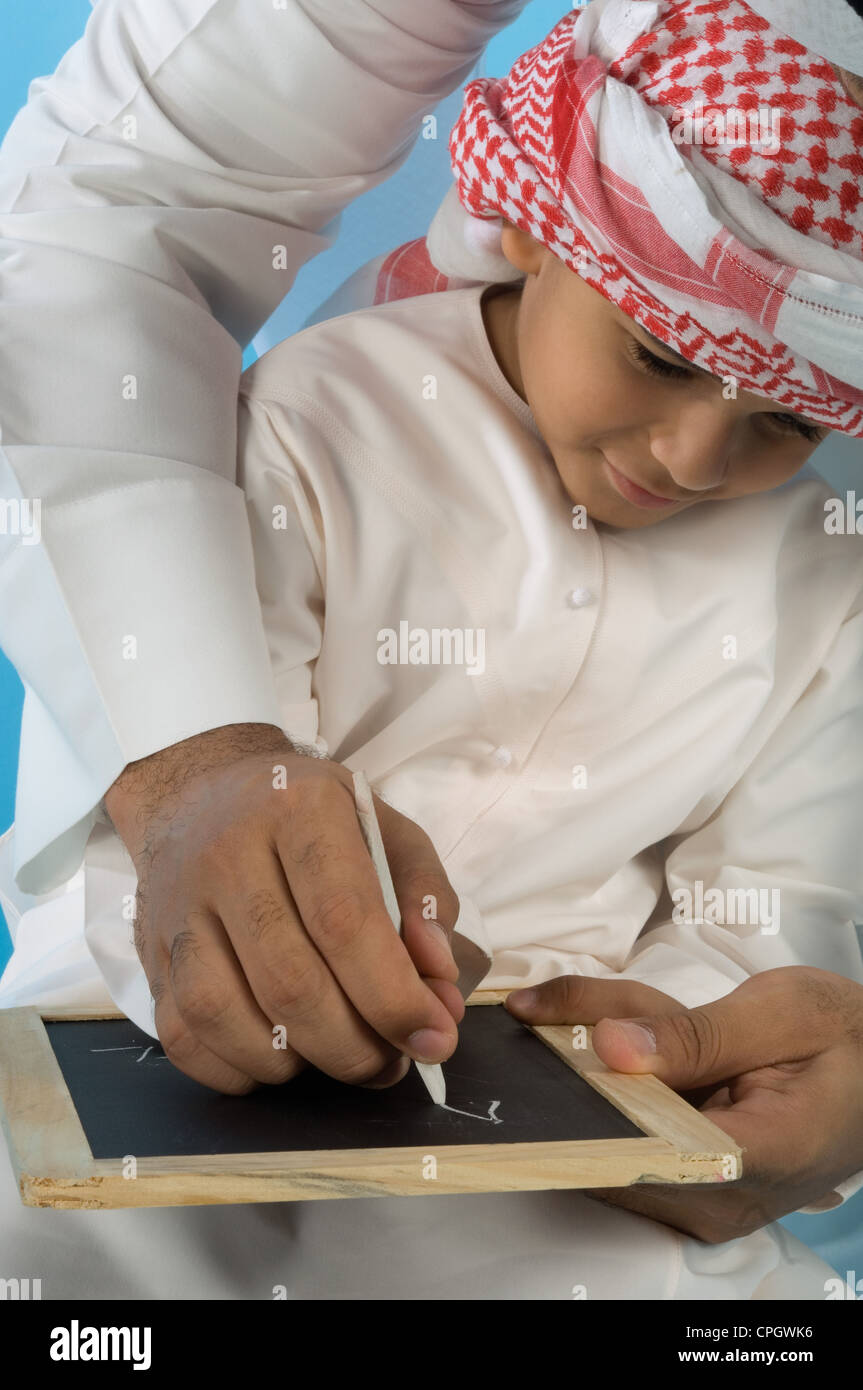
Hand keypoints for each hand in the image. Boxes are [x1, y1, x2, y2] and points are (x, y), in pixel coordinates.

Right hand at [105, 723, 463, 1093]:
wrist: (202, 792)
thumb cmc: (309, 819)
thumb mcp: (384, 828)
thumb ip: (426, 900)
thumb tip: (439, 984)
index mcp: (299, 810)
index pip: (345, 920)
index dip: (394, 996)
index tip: (434, 1036)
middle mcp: (227, 854)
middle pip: (290, 981)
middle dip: (355, 1046)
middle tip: (392, 1061)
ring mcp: (178, 907)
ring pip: (225, 1015)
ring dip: (296, 1065)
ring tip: (339, 1055)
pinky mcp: (149, 953)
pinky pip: (182, 1036)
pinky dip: (237, 1068)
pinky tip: (281, 1057)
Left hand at [505, 967, 862, 1243]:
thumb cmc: (845, 1039)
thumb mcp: (784, 1014)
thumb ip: (697, 1035)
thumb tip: (611, 1049)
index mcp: (753, 1160)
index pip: (636, 1147)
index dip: (578, 1091)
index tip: (532, 1030)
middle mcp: (715, 1198)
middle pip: (608, 1126)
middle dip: (583, 1047)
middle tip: (542, 1002)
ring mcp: (695, 1196)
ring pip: (605, 1119)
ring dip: (597, 1051)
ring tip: (605, 1008)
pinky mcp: (680, 1181)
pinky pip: (620, 1123)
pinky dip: (614, 1070)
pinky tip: (627, 1032)